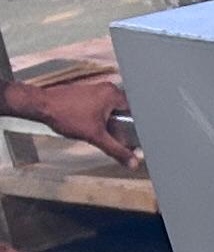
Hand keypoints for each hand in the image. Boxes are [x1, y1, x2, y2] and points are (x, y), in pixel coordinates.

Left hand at [4, 68, 138, 165]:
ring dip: (109, 125)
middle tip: (115, 140)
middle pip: (124, 114)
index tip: (135, 140)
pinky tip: (90, 127)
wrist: (41, 106)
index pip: (136, 114)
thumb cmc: (65, 115)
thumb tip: (132, 162)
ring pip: (111, 112)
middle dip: (121, 129)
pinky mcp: (85, 94)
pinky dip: (99, 120)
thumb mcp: (96, 137)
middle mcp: (106, 89)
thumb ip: (117, 150)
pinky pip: (100, 109)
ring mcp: (95, 90)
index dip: (135, 129)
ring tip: (99, 132)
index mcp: (113, 94)